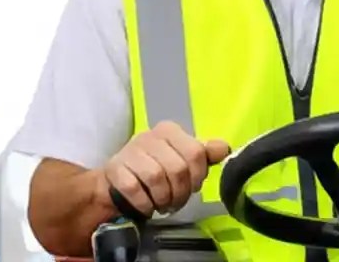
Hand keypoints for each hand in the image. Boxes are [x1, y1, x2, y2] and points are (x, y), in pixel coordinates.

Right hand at [100, 121, 231, 216]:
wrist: (117, 181)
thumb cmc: (155, 168)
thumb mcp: (181, 159)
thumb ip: (203, 154)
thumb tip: (224, 148)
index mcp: (169, 131)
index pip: (196, 152)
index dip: (198, 176)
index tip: (193, 188)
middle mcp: (149, 136)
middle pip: (177, 168)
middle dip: (181, 193)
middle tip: (177, 202)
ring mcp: (130, 151)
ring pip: (156, 178)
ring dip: (163, 199)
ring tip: (163, 205)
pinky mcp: (114, 168)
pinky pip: (134, 188)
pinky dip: (145, 203)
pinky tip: (148, 207)